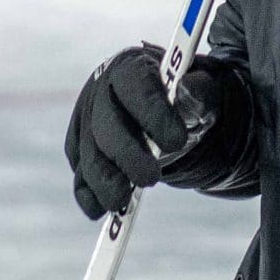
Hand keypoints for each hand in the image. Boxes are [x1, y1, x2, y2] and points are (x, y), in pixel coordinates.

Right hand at [63, 44, 197, 219]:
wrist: (158, 109)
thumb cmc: (180, 97)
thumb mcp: (200, 88)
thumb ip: (199, 90)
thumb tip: (189, 89)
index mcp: (131, 70)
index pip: (138, 90)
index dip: (155, 116)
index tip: (178, 142)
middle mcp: (100, 93)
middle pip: (107, 126)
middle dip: (127, 155)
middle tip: (151, 179)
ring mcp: (85, 122)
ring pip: (89, 155)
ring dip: (104, 181)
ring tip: (121, 204)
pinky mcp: (79, 151)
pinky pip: (79, 175)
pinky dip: (88, 194)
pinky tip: (99, 210)